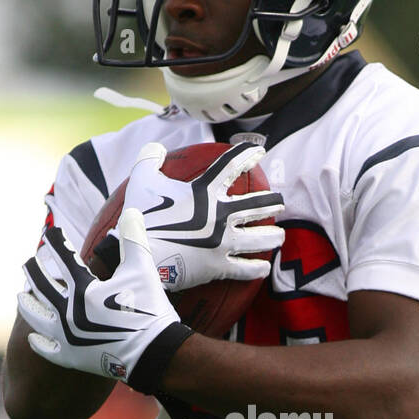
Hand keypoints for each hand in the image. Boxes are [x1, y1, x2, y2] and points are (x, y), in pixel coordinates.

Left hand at [17, 217, 187, 389]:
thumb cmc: (149, 309)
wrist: (156, 354)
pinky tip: (33, 336)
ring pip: (36, 316)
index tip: (51, 234)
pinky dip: (38, 341)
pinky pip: (46, 349)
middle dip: (33, 271)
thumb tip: (131, 210)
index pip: (62, 257)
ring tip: (21, 296)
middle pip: (41, 285)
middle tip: (28, 263)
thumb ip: (133, 239)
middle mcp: (67, 310)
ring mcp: (66, 336)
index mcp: (82, 287)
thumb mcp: (142, 270)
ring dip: (27, 304)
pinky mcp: (71, 357)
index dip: (56, 242)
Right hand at [125, 141, 283, 289]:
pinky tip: (263, 267)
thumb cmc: (139, 215)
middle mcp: (221, 216)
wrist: (138, 253)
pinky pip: (246, 269)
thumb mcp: (141, 179)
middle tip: (280, 202)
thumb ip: (150, 159)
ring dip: (273, 237)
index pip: (232, 166)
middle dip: (273, 203)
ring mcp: (223, 243)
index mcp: (205, 192)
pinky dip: (257, 269)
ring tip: (280, 236)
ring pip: (260, 240)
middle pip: (258, 206)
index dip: (248, 155)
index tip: (261, 151)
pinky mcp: (219, 267)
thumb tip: (156, 148)